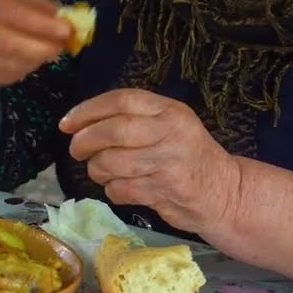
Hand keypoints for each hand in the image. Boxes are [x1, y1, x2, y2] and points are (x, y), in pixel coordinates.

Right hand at [0, 0, 69, 88]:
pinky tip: (29, 63)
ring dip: (34, 60)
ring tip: (48, 53)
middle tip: (62, 46)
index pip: (9, 10)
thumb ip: (30, 2)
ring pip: (7, 63)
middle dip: (40, 47)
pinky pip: (2, 75)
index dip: (40, 22)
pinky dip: (21, 71)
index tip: (66, 29)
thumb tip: (64, 14)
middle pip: (7, 42)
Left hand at [60, 89, 240, 235]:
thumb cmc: (188, 155)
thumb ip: (134, 118)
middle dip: (85, 140)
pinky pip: (121, 189)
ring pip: (113, 162)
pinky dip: (112, 190)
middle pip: (114, 131)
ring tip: (101, 171)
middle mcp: (171, 133)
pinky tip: (120, 188)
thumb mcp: (170, 125)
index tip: (67, 123)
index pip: (121, 100)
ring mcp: (169, 163)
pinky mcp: (166, 191)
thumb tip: (81, 123)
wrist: (225, 192)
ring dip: (97, 169)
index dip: (88, 110)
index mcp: (169, 110)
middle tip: (76, 149)